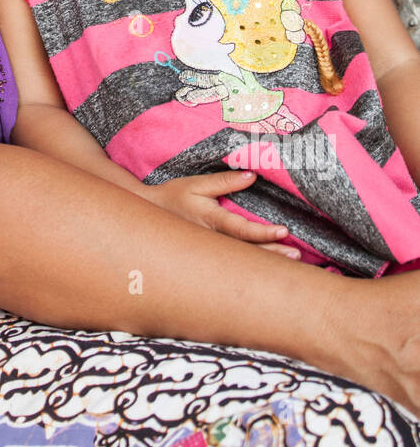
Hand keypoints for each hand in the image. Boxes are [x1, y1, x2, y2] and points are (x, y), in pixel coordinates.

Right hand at [136, 171, 300, 256]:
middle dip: (272, 254)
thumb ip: (224, 181)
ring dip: (266, 263)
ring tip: (291, 266)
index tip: (283, 231)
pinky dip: (253, 266)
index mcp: (211, 220)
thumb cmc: (173, 197)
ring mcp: (212, 251)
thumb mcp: (196, 185)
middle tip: (296, 256)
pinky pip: (235, 263)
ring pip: (242, 261)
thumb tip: (251, 176)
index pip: (242, 229)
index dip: (263, 232)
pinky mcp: (211, 255)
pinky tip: (269, 270)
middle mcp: (213, 240)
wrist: (150, 216)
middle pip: (247, 251)